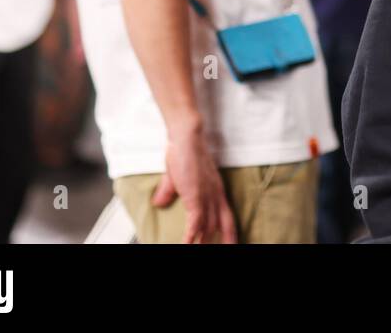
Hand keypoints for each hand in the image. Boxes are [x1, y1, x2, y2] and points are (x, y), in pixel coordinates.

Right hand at [153, 126, 237, 243]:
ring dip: (204, 242)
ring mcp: (207, 197)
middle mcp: (216, 196)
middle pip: (224, 225)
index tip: (231, 242)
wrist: (186, 138)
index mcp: (216, 191)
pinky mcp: (196, 197)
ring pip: (210, 227)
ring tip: (200, 251)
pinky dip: (192, 236)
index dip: (230, 232)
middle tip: (229, 250)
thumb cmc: (183, 152)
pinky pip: (196, 223)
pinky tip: (188, 245)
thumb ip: (169, 192)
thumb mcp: (176, 177)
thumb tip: (158, 203)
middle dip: (225, 241)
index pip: (227, 217)